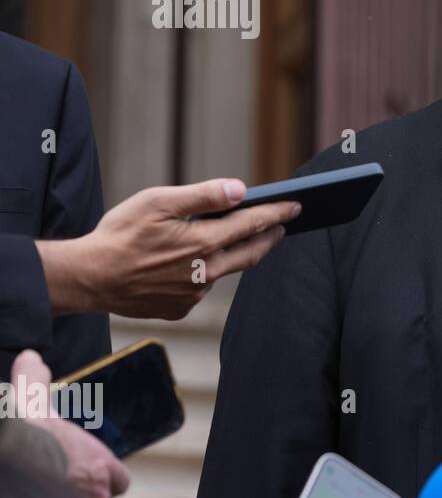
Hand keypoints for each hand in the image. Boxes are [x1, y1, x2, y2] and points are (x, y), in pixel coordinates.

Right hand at [10, 350, 129, 497]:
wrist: (12, 463)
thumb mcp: (33, 402)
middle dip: (81, 494)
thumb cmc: (28, 435)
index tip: (91, 473)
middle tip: (60, 486)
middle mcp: (97, 492)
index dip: (105, 477)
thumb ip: (35, 380)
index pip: (119, 479)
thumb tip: (32, 357)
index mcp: (100, 463)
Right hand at [37, 178, 300, 319]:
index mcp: (203, 243)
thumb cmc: (120, 235)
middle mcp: (206, 273)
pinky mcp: (180, 308)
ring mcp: (194, 293)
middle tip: (282, 224)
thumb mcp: (158, 202)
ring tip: (240, 239)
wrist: (89, 278)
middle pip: (251, 252)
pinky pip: (201, 288)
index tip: (296, 206)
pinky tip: (194, 264)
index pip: (252, 224)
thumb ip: (203, 195)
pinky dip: (205, 273)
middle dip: (270, 236)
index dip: (277, 214)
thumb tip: (240, 189)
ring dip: (235, 255)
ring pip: (225, 271)